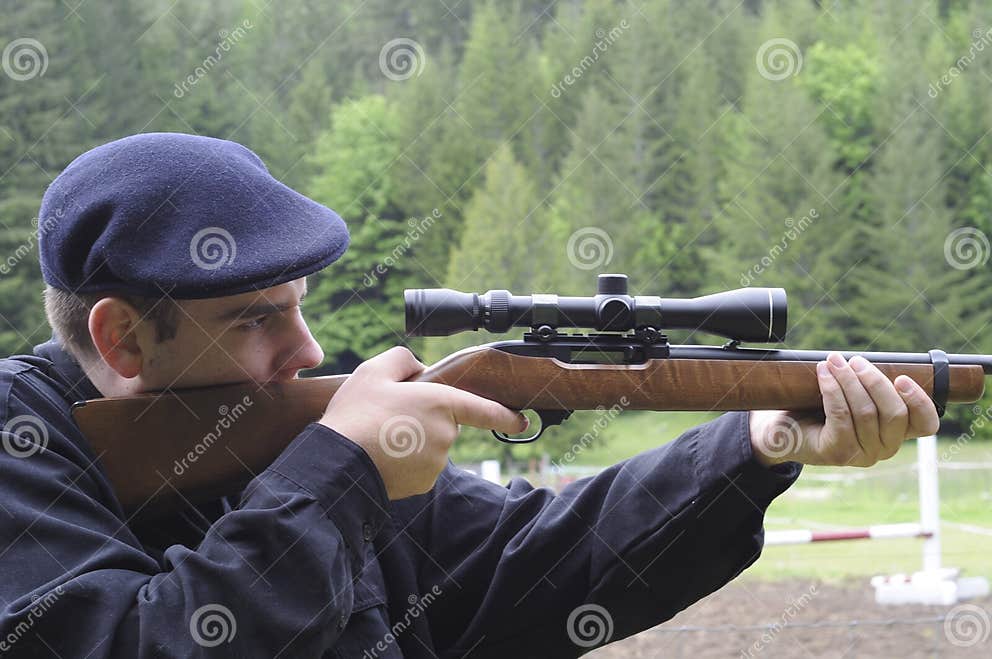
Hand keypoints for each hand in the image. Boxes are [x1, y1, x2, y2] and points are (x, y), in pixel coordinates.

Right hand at [319, 346, 527, 498]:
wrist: (339, 461)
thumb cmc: (357, 413)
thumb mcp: (375, 370)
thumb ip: (404, 360)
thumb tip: (420, 370)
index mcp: (442, 403)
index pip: (485, 410)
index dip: (507, 416)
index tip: (522, 421)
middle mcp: (447, 434)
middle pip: (445, 424)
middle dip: (425, 419)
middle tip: (390, 416)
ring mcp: (437, 462)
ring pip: (431, 446)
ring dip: (414, 441)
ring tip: (381, 436)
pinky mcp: (423, 483)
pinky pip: (420, 467)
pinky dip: (406, 461)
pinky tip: (383, 454)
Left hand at [749, 351, 940, 467]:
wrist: (786, 431)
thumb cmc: (823, 409)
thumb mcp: (854, 396)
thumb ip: (870, 385)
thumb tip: (870, 361)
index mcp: (898, 434)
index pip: (926, 424)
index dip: (920, 401)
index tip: (903, 378)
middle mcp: (885, 448)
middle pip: (894, 413)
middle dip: (875, 381)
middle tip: (856, 360)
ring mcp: (862, 454)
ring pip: (865, 412)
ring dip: (849, 380)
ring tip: (834, 360)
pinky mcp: (837, 452)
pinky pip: (840, 415)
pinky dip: (832, 390)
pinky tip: (824, 372)